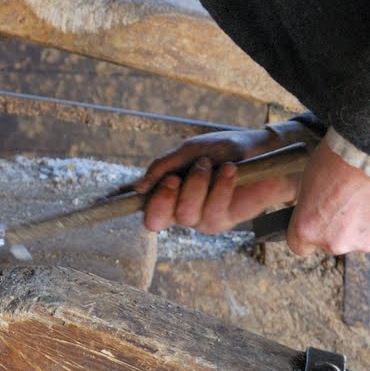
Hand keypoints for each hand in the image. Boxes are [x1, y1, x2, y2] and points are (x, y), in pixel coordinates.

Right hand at [135, 127, 301, 234]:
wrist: (264, 152)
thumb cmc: (224, 149)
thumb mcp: (189, 150)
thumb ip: (162, 167)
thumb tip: (137, 188)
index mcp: (167, 191)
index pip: (139, 202)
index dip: (121, 205)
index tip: (105, 201)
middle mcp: (179, 208)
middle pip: (155, 220)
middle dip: (163, 198)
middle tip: (174, 178)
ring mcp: (201, 217)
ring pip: (185, 214)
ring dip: (196, 186)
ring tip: (207, 165)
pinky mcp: (224, 221)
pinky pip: (213, 211)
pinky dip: (220, 187)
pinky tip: (229, 171)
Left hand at [286, 142, 369, 255]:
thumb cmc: (341, 161)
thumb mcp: (308, 178)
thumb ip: (309, 203)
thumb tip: (306, 203)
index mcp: (307, 229)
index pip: (300, 246)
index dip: (309, 232)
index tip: (315, 221)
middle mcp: (335, 243)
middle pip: (333, 242)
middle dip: (339, 226)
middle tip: (348, 200)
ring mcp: (365, 244)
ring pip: (361, 238)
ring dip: (364, 224)